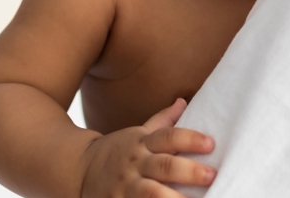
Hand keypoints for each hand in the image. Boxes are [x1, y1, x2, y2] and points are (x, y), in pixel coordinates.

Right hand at [79, 99, 216, 197]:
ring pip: (151, 193)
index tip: (210, 143)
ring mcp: (126, 187)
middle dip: (188, 171)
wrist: (77, 169)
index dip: (189, 138)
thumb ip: (162, 122)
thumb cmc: (117, 152)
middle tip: (212, 174)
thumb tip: (183, 101)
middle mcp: (135, 165)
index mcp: (141, 143)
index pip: (167, 136)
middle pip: (163, 166)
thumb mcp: (136, 134)